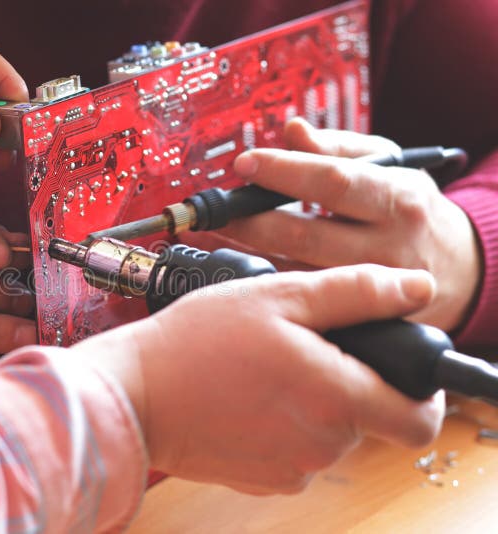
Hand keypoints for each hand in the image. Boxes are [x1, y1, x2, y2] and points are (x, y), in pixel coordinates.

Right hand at [79, 265, 443, 494]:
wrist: (133, 395)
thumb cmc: (195, 341)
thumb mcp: (276, 296)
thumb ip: (356, 292)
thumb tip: (418, 287)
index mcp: (335, 397)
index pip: (419, 418)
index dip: (418, 390)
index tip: (389, 365)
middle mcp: (321, 444)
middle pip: (368, 417)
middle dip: (345, 382)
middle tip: (295, 347)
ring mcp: (291, 468)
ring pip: (329, 433)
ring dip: (310, 402)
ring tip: (261, 368)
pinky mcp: (263, 481)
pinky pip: (295, 452)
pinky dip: (281, 425)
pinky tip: (244, 397)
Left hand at [216, 118, 479, 331]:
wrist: (458, 273)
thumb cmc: (410, 210)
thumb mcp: (390, 168)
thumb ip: (339, 147)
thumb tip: (291, 131)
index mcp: (396, 200)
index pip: (332, 182)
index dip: (283, 172)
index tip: (243, 163)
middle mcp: (384, 247)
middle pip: (302, 234)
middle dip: (248, 221)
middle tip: (213, 210)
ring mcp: (367, 290)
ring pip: (292, 272)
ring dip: (244, 252)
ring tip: (209, 233)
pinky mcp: (355, 318)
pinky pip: (298, 297)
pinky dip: (261, 277)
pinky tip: (232, 262)